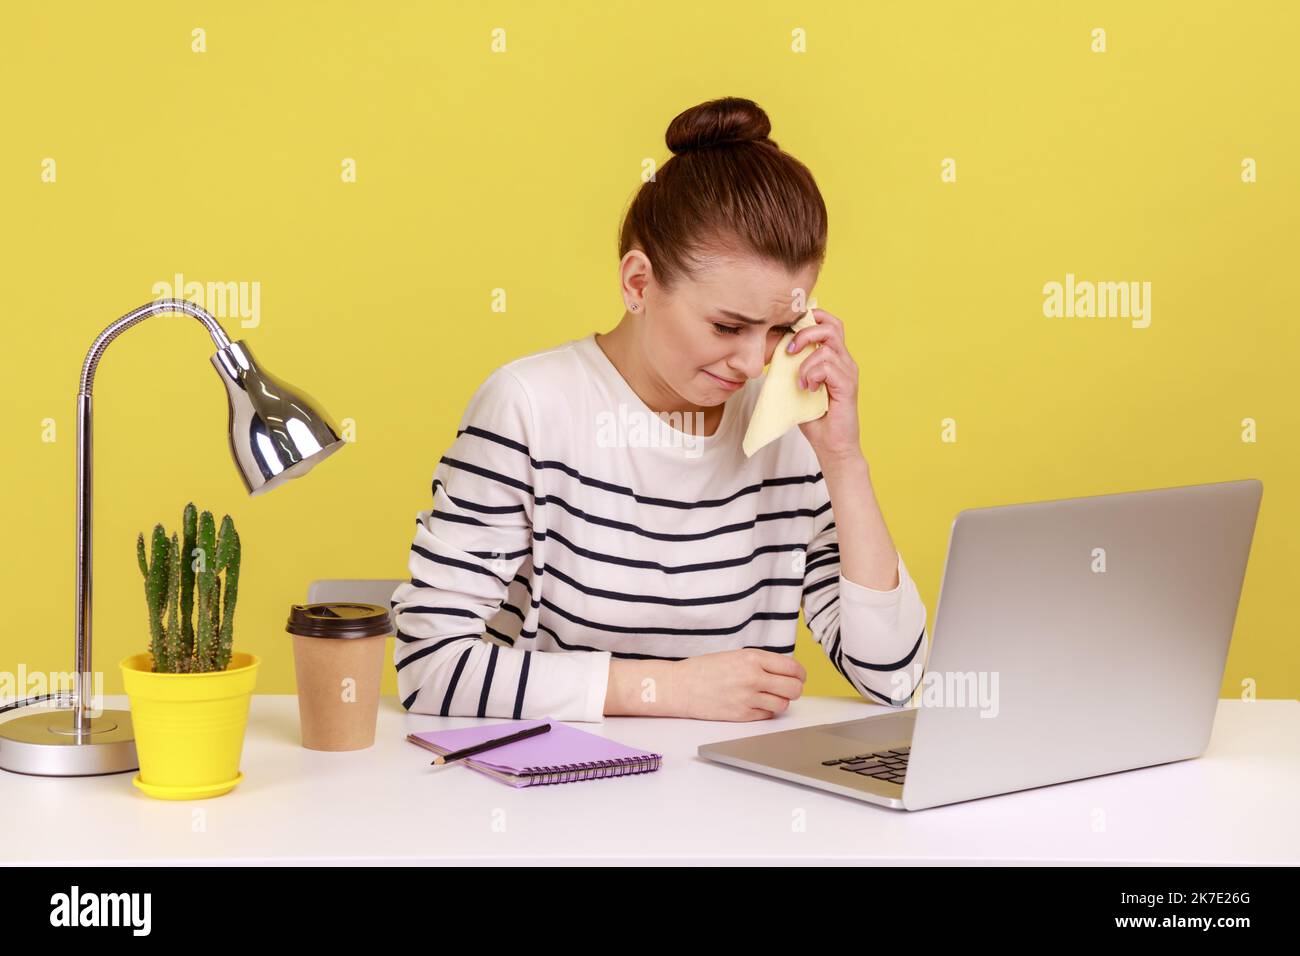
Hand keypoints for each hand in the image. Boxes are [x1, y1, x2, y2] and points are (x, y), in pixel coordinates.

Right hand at [669, 648, 805, 720]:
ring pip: (783, 705)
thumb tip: (787, 671)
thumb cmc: (705, 669)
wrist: (681, 686)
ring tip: (770, 697)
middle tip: (789, 688)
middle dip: (795, 689)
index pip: (792, 668)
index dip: (800, 674)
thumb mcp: (735, 655)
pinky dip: (767, 711)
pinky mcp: (742, 715)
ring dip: (781, 701)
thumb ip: (761, 662)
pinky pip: (768, 715)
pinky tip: (756, 704)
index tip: (799, 676)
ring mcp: (747, 698)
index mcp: (752, 658)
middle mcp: (753, 677)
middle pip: (794, 688)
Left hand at [785, 308, 862, 463]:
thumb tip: (775, 349)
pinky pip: (827, 366)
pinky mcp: (848, 385)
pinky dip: (812, 375)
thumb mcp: (799, 385)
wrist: (832, 445)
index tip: (790, 332)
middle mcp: (846, 361)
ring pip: (826, 347)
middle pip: (831, 326)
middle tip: (790, 352)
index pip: (830, 323)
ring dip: (805, 363)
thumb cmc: (816, 418)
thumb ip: (793, 366)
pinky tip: (808, 390)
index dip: (812, 318)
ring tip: (801, 382)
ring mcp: (848, 372)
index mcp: (836, 358)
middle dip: (805, 333)